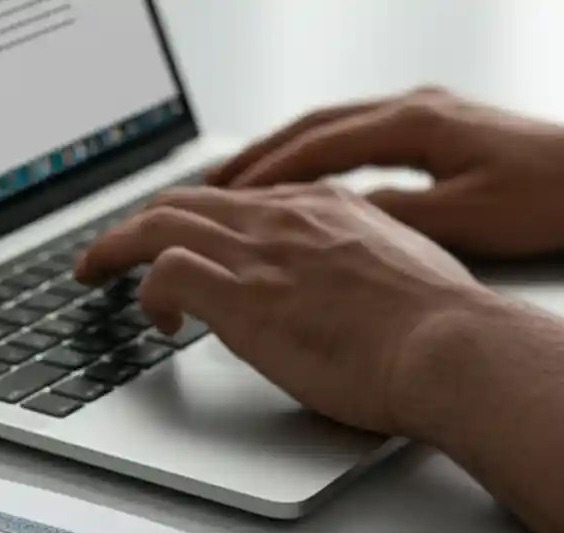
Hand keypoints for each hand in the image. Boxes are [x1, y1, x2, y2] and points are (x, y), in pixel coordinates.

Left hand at [74, 183, 496, 437]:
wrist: (448, 346)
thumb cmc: (437, 324)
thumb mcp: (396, 263)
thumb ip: (352, 260)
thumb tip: (335, 283)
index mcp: (319, 205)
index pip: (234, 198)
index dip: (193, 219)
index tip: (176, 239)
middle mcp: (280, 217)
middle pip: (182, 200)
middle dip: (134, 224)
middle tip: (105, 252)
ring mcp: (256, 253)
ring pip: (158, 224)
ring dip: (114, 249)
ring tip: (92, 274)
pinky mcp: (239, 296)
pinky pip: (163, 273)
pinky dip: (146, 293)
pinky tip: (155, 325)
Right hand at [208, 87, 563, 257]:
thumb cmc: (549, 197)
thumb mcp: (464, 216)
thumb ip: (390, 214)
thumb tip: (329, 219)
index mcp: (415, 124)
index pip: (316, 144)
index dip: (262, 173)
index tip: (220, 197)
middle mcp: (415, 108)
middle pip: (313, 126)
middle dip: (256, 156)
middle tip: (208, 185)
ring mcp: (428, 114)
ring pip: (333, 128)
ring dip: (283, 154)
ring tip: (241, 183)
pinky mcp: (440, 129)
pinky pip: (358, 138)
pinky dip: (318, 158)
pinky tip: (306, 182)